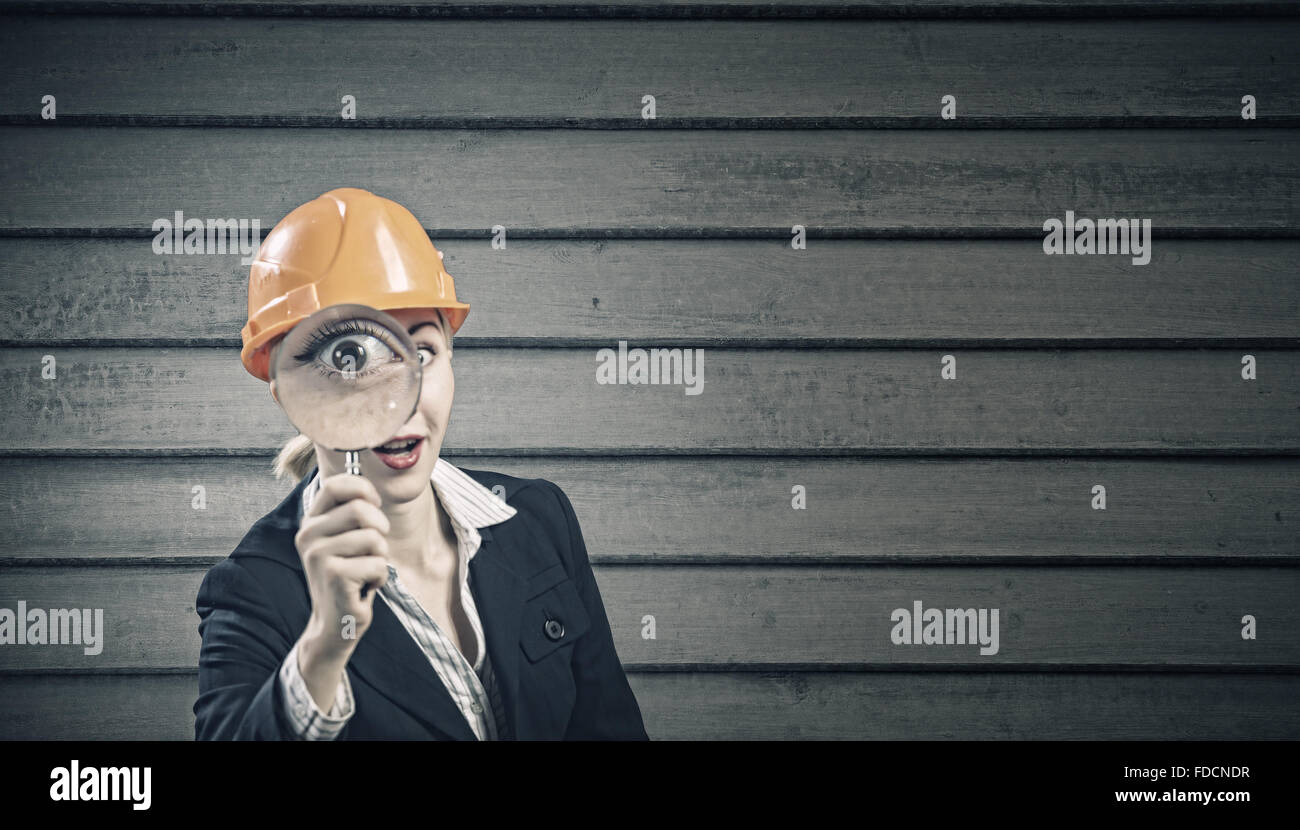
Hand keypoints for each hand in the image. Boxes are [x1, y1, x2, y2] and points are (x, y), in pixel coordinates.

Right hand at [294, 473, 390, 662]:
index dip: (365, 491)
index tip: (374, 507)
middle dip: (380, 529)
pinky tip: (364, 587)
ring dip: (380, 557)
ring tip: (365, 571)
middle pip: (361, 509)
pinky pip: (378, 563)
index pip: (338, 485)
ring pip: (374, 538)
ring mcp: (318, 555)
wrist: (335, 623)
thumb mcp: (346, 539)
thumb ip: (351, 510)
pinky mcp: (334, 575)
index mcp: (311, 521)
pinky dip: (380, 578)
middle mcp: (308, 535)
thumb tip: (365, 470)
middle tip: (374, 549)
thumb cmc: (349, 576)